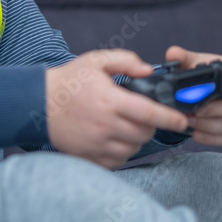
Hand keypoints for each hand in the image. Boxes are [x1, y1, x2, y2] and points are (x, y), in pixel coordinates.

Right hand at [45, 50, 190, 168]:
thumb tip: (148, 70)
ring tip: (125, 124)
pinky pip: (119, 160)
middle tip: (141, 114)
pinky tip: (114, 137)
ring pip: (133, 148)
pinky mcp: (91, 157)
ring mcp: (97, 144)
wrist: (39, 102)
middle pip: (144, 133)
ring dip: (137, 138)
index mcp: (110, 101)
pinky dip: (123, 151)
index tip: (182, 120)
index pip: (149, 113)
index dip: (170, 118)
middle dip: (150, 125)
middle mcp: (105, 125)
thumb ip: (125, 60)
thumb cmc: (69, 81)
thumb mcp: (96, 60)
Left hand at [164, 45, 221, 145]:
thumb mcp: (189, 64)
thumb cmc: (197, 75)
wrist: (194, 94)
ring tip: (189, 121)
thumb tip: (172, 53)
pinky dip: (211, 138)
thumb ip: (181, 58)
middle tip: (194, 111)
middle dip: (214, 109)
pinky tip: (196, 134)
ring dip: (209, 125)